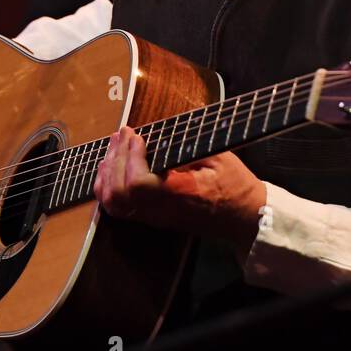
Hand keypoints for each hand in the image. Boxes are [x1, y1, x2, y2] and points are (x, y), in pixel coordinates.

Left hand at [92, 125, 266, 253]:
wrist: (243, 217)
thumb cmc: (235, 184)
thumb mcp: (219, 156)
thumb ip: (187, 144)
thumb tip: (159, 131)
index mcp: (180, 194)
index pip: (139, 183)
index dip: (131, 157)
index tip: (137, 135)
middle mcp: (162, 210)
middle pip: (120, 192)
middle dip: (115, 158)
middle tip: (122, 134)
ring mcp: (154, 217)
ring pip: (113, 203)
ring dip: (107, 172)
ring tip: (114, 147)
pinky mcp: (151, 218)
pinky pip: (118, 208)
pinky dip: (107, 186)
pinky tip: (111, 167)